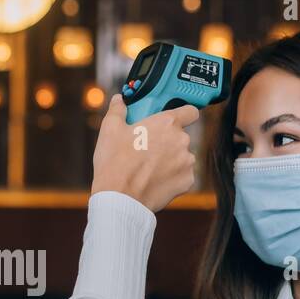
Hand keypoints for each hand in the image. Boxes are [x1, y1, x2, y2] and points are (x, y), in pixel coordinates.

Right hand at [90, 95, 199, 212]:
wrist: (119, 198)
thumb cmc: (115, 163)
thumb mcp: (110, 130)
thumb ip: (118, 110)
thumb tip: (119, 101)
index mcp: (167, 123)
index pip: (190, 111)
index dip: (183, 114)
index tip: (174, 119)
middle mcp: (182, 140)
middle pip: (181, 136)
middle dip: (167, 141)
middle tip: (147, 149)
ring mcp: (187, 162)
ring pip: (182, 157)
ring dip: (171, 160)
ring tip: (149, 168)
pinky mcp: (187, 181)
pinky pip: (183, 175)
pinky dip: (172, 177)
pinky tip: (155, 180)